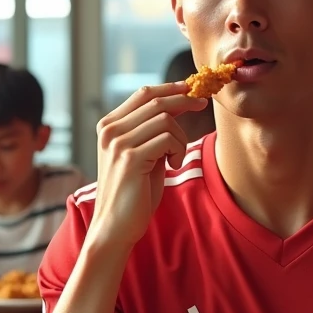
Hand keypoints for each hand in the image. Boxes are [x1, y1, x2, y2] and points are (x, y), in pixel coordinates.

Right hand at [89, 82, 207, 250]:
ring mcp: (118, 143)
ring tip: (175, 158)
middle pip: (156, 101)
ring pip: (165, 120)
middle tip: (203, 105)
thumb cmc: (134, 191)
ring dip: (180, 138)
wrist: (116, 225)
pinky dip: (178, 150)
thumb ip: (154, 130)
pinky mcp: (130, 158)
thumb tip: (180, 103)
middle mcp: (110, 130)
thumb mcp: (144, 153)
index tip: (192, 89)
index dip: (171, 88)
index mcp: (109, 125)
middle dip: (185, 100)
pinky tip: (172, 166)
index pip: (144, 94)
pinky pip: (167, 139)